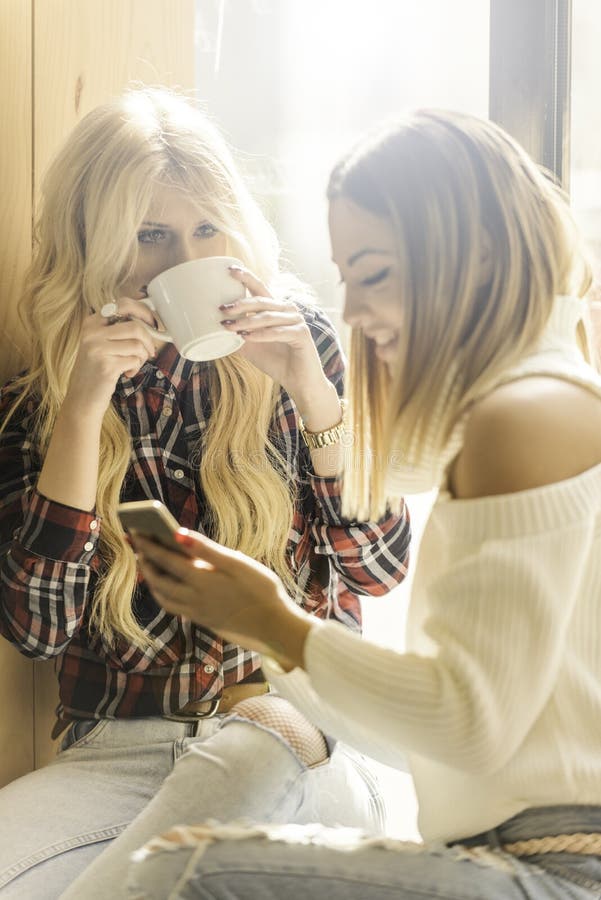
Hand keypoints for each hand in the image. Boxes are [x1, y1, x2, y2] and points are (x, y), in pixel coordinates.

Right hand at [65, 298, 160, 415]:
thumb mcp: (100, 344)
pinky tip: (127, 373)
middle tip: (150, 350)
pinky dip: (136, 368)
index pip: (123, 305)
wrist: (82, 399)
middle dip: (148, 339)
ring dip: (142, 357)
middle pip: (135, 326)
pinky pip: (135, 360)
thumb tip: (148, 320)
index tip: (152, 323)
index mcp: (92, 323)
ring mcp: (98, 349)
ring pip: (137, 344)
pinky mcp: (106, 366)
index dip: (143, 312)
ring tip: (134, 364)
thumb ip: (117, 330)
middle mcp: (92, 333)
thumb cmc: (97, 371)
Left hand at [132, 530, 311, 668]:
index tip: (134, 531)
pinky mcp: (203, 620)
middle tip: (136, 545)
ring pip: (162, 597)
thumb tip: (178, 534)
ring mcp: (197, 612)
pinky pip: (173, 607)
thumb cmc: (261, 589)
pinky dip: (163, 594)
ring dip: (151, 579)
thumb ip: (206, 549)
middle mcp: (193, 599)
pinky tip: (168, 586)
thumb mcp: (236, 563)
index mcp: (201, 581)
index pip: (165, 560)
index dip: (148, 545)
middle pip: (158, 580)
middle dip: (144, 561)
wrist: (274, 625)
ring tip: (147, 564)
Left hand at [222, 267, 332, 405]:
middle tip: (222, 309)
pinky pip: (277, 332)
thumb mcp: (251, 347)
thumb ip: (237, 335)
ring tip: (229, 327)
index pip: (260, 288)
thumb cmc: (277, 362)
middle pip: (261, 300)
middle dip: (240, 304)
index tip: (229, 270)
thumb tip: (214, 329)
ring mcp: (297, 321)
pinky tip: (247, 337)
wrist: (299, 382)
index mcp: (276, 309)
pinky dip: (261, 334)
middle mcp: (288, 310)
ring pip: (268, 316)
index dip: (246, 277)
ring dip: (247, 321)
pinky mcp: (302, 334)